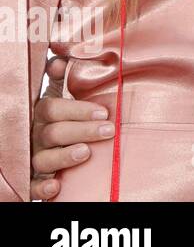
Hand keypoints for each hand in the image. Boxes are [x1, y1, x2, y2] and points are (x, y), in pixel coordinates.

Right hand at [29, 56, 110, 200]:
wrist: (44, 148)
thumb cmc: (58, 118)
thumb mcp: (57, 97)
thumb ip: (60, 78)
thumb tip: (60, 57)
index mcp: (40, 114)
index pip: (52, 108)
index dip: (77, 109)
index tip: (104, 112)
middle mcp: (34, 136)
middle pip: (52, 132)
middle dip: (81, 130)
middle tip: (108, 129)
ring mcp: (32, 158)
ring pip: (42, 159)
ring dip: (64, 156)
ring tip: (86, 152)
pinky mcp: (32, 180)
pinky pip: (32, 187)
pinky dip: (42, 189)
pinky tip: (56, 187)